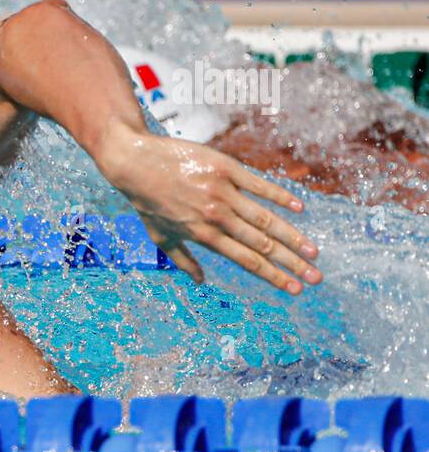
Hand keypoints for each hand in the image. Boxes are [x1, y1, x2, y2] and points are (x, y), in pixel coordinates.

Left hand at [98, 130, 322, 294]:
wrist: (134, 162)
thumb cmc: (147, 201)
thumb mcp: (160, 236)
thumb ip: (183, 260)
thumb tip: (201, 282)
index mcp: (203, 235)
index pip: (246, 261)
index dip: (273, 277)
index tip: (295, 289)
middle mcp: (215, 216)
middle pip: (262, 244)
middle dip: (292, 263)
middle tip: (317, 277)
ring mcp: (221, 191)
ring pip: (265, 218)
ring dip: (293, 236)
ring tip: (315, 251)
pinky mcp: (224, 168)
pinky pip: (258, 184)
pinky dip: (280, 196)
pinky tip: (300, 208)